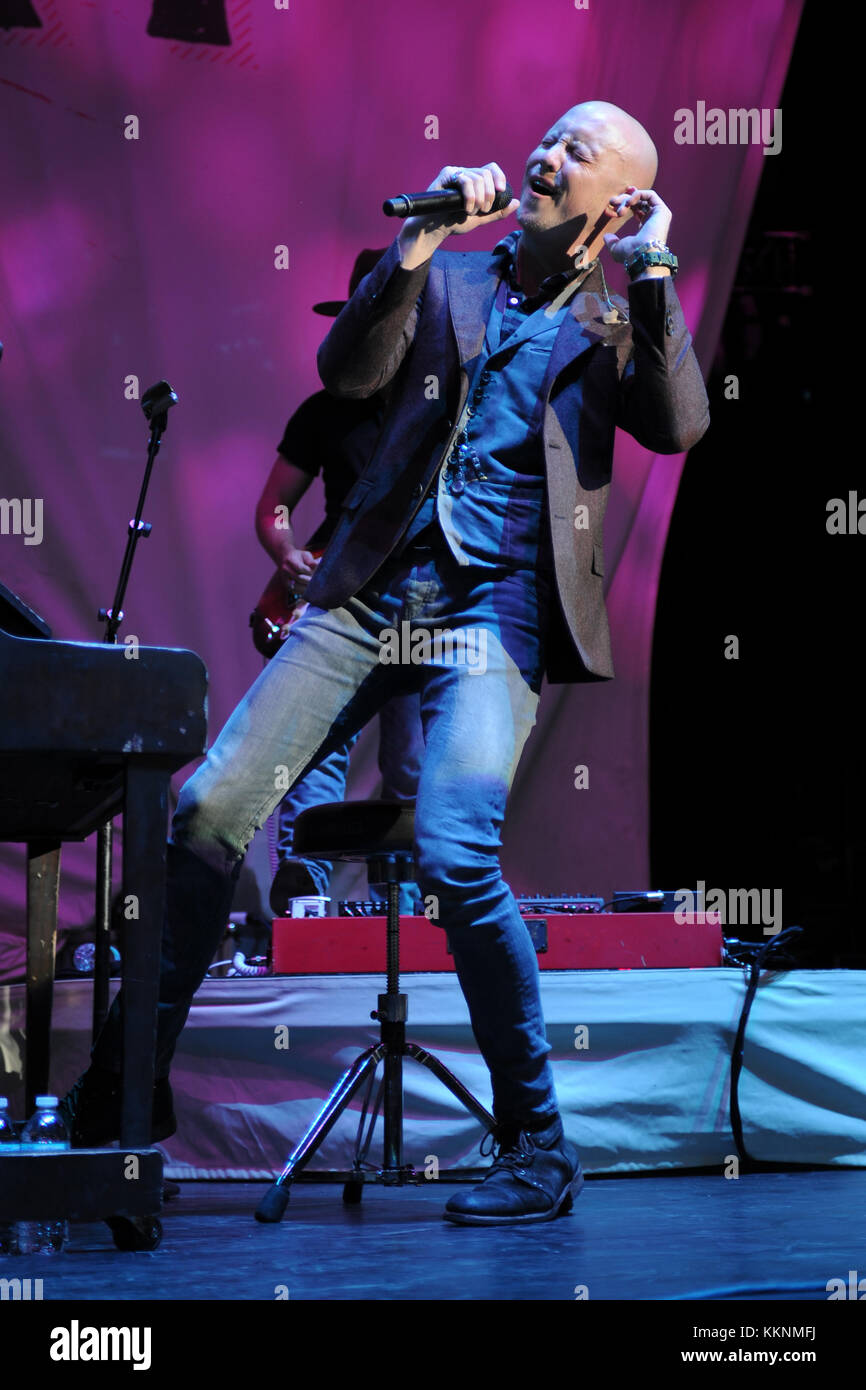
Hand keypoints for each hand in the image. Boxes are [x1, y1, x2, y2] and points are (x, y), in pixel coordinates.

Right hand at [278, 547, 319, 594]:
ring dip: (306, 587)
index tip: (315, 571)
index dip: (309, 571)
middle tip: (318, 580)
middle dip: (309, 579)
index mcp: (290, 560)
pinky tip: (308, 589)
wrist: (285, 559)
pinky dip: (302, 591)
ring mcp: (284, 578)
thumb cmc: (299, 557)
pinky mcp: (286, 585)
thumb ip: (311, 561)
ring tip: (314, 585)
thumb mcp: (305, 555)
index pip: (300, 568)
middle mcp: (285, 570)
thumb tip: (317, 565)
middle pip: (299, 578)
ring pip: (296, 586)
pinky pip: (294, 591)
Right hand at [398, 163, 517, 260]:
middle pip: (487, 174)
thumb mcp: (480, 218)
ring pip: (477, 178)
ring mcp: (455, 173)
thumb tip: (516, 202)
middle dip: (490, 194)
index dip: (499, 177)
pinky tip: (466, 208)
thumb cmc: (454, 223)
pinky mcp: (445, 176)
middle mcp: (466, 173)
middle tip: (484, 210)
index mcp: (475, 180)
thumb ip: (497, 211)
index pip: (492, 169)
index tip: (502, 191)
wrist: (435, 230)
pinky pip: (464, 180)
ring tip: (471, 212)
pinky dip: (470, 196)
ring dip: (479, 199)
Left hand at [602, 187, 671, 264]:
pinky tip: (628, 203)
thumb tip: (606, 237)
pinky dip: (638, 195)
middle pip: (638, 202)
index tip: (612, 204)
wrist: (642, 254)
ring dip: (628, 199)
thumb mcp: (616, 249)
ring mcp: (659, 215)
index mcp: (645, 228)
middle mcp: (653, 220)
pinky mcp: (662, 210)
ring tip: (618, 210)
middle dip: (623, 200)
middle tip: (611, 202)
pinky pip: (650, 195)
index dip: (625, 204)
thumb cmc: (630, 255)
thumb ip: (612, 242)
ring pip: (643, 198)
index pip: (637, 209)